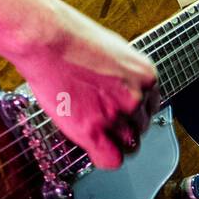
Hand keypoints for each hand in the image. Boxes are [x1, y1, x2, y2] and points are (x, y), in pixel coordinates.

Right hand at [11, 3, 160, 168]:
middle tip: (100, 117)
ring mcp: (116, 116)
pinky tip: (92, 145)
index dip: (132, 111)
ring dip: (112, 140)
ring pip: (128, 146)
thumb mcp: (113, 51)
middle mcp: (137, 97)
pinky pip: (111, 160)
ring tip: (90, 125)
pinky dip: (103, 156)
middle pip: (140, 128)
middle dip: (122, 126)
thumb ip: (123, 76)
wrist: (47, 39)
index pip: (150, 108)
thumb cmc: (71, 38)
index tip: (119, 111)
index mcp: (146, 76)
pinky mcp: (93, 130)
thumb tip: (121, 90)